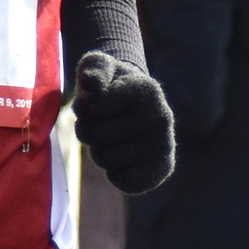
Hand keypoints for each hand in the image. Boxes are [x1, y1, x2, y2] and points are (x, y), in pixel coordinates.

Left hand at [73, 52, 174, 193]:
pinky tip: (124, 158)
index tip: (95, 101)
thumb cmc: (112, 84)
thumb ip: (93, 68)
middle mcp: (161, 116)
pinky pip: (124, 182)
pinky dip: (115, 174)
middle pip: (95, 136)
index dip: (83, 108)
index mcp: (146, 89)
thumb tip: (91, 84)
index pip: (90, 109)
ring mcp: (164, 144)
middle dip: (89, 131)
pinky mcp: (163, 168)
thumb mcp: (100, 66)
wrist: (139, 105)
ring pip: (106, 160)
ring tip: (113, 138)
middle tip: (102, 123)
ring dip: (100, 151)